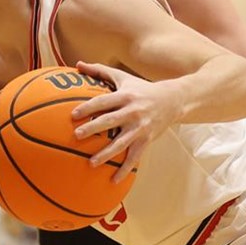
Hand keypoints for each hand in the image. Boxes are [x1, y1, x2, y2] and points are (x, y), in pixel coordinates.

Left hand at [71, 62, 179, 182]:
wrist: (173, 100)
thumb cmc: (142, 88)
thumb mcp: (123, 77)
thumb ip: (100, 71)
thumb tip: (78, 64)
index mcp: (125, 96)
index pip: (103, 101)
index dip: (88, 107)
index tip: (73, 115)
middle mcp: (132, 112)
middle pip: (110, 121)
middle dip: (94, 128)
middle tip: (77, 135)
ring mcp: (140, 128)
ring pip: (121, 143)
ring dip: (106, 153)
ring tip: (91, 163)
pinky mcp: (146, 140)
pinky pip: (134, 157)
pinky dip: (124, 169)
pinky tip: (113, 180)